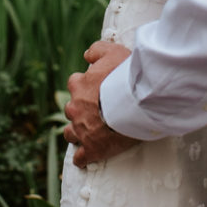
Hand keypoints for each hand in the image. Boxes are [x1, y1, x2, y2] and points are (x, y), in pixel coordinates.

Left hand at [64, 41, 139, 167]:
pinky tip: (87, 156)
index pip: (74, 83)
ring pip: (70, 133)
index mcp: (78, 85)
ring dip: (77, 132)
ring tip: (89, 132)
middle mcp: (75, 108)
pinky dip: (83, 157)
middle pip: (71, 109)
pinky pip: (81, 157)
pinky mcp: (92, 149)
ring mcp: (82, 130)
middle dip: (80, 110)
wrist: (136, 103)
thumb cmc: (125, 76)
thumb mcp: (113, 51)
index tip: (95, 88)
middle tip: (96, 110)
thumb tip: (87, 55)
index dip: (85, 86)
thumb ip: (97, 50)